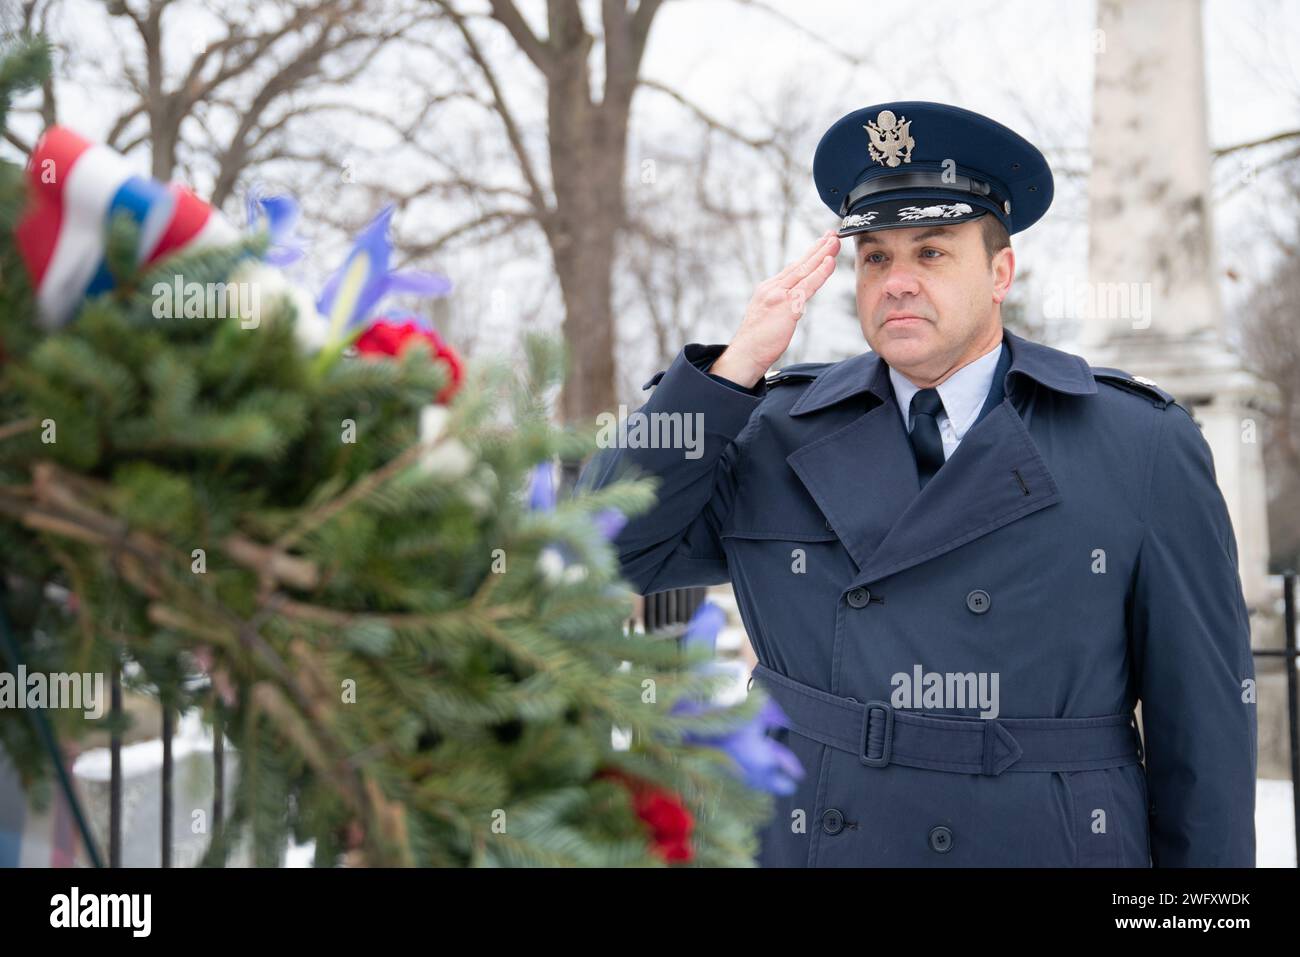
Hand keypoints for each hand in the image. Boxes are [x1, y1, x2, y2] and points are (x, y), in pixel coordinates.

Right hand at [709, 229, 840, 387]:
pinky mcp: (786, 306)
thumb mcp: (767, 316)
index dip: (808, 256)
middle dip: (817, 248)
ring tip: (834, 242)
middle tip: (831, 234)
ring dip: (822, 254)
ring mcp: (779, 296)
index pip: (792, 269)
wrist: (745, 355)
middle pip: (799, 264)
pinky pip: (808, 286)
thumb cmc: (757, 342)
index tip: (820, 245)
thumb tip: (795, 302)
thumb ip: (781, 304)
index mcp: (768, 290)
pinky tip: (830, 262)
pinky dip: (820, 272)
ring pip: (805, 270)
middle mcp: (772, 288)